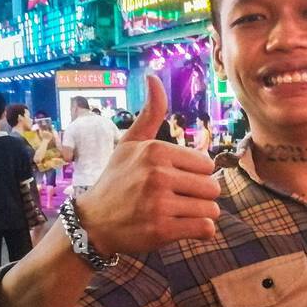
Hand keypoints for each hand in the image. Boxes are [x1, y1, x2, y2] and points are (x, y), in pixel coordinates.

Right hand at [75, 76, 220, 254]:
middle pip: (212, 187)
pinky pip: (205, 228)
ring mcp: (159, 204)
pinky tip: (183, 227)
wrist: (94, 223)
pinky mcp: (162, 230)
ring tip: (178, 213)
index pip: (206, 163)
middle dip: (200, 195)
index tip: (175, 180)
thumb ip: (149, 113)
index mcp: (155, 151)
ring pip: (211, 209)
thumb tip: (153, 76)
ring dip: (200, 214)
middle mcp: (158, 175)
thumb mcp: (130, 143)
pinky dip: (200, 230)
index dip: (195, 175)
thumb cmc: (117, 180)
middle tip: (178, 199)